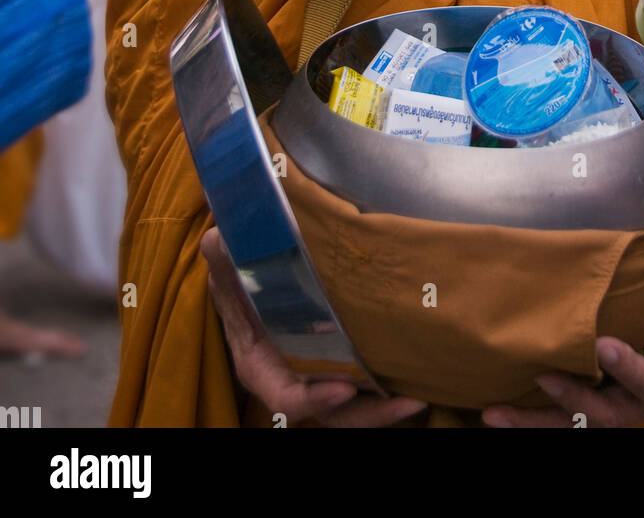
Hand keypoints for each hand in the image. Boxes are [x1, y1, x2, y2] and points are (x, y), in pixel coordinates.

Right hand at [201, 228, 425, 427]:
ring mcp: (317, 375)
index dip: (313, 399)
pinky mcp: (338, 362)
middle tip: (407, 402)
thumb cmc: (239, 280)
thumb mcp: (228, 271)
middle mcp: (292, 379)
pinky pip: (364, 383)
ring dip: (383, 406)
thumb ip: (225, 262)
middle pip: (330, 412)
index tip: (345, 389)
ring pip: (351, 406)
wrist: (250, 280)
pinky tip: (417, 376)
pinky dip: (386, 385)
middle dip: (368, 414)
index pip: (285, 397)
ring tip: (417, 398)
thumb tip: (218, 238)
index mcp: (262, 367)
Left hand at [482, 248, 643, 427]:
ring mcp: (609, 404)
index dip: (630, 368)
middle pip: (605, 417)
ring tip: (493, 412)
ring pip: (570, 425)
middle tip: (543, 378)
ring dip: (531, 421)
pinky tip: (487, 408)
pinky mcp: (585, 399)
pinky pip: (553, 416)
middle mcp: (638, 402)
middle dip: (573, 403)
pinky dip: (523, 415)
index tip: (603, 345)